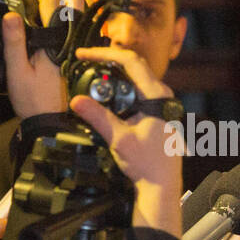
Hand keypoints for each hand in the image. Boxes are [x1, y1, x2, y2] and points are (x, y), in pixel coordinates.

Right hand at [1, 0, 99, 118]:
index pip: (51, 1)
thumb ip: (15, 41)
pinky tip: (57, 7)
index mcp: (57, 41)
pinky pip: (79, 22)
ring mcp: (78, 45)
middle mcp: (72, 40)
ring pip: (80, 9)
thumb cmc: (34, 101)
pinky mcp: (77, 52)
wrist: (51, 121)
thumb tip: (11, 15)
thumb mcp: (17, 71)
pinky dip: (69, 7)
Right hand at [68, 45, 181, 234]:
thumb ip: (98, 117)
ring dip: (113, 74)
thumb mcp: (119, 139)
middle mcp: (162, 95)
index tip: (84, 53)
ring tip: (91, 71)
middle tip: (84, 59)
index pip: (130, 61)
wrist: (162, 185)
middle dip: (107, 60)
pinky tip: (105, 93)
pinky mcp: (156, 112)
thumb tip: (77, 100)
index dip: (104, 53)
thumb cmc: (148, 165)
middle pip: (133, 66)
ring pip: (135, 78)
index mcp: (157, 95)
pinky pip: (137, 91)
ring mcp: (161, 103)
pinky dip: (120, 88)